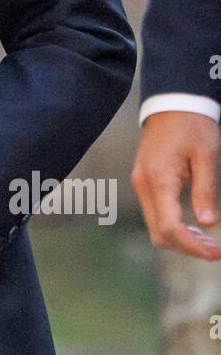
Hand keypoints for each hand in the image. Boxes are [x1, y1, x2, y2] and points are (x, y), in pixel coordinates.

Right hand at [132, 111, 220, 260]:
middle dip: (186, 247)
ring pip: (155, 226)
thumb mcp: (206, 156)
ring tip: (206, 241)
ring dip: (179, 239)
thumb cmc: (192, 125)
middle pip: (159, 233)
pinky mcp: (143, 180)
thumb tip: (207, 225)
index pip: (171, 227)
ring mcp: (140, 183)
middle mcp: (143, 184)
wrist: (172, 101)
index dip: (193, 246)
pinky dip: (172, 226)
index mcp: (158, 179)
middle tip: (214, 250)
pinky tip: (192, 226)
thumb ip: (205, 191)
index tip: (215, 253)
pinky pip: (154, 213)